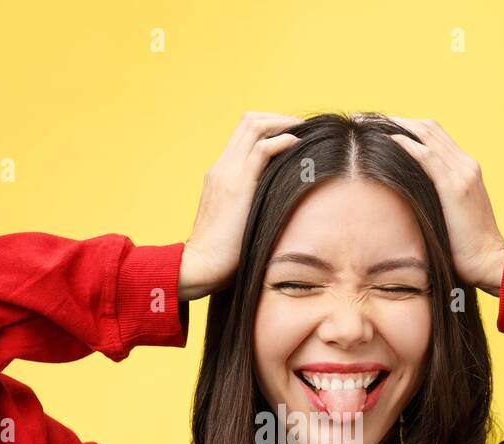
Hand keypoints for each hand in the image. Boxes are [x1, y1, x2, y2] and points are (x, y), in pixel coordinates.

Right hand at [179, 112, 301, 300]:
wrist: (201, 264)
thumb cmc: (221, 251)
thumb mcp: (234, 218)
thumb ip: (248, 204)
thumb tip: (274, 206)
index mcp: (220, 173)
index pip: (243, 134)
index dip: (268, 126)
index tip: (290, 135)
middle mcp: (222, 167)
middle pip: (248, 121)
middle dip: (278, 118)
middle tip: (300, 128)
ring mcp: (228, 173)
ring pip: (254, 127)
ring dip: (282, 124)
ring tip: (302, 132)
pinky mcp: (238, 186)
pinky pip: (262, 150)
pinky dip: (282, 140)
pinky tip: (297, 145)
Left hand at [381, 116, 503, 296]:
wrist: (490, 262)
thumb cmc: (466, 249)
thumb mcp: (449, 216)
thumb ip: (434, 200)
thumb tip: (404, 199)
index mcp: (465, 169)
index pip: (432, 136)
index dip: (404, 126)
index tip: (377, 127)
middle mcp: (465, 164)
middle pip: (427, 127)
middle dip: (394, 119)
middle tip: (364, 118)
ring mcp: (463, 173)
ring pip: (426, 134)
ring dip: (393, 125)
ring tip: (366, 123)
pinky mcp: (456, 187)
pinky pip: (428, 157)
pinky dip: (405, 145)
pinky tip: (384, 140)